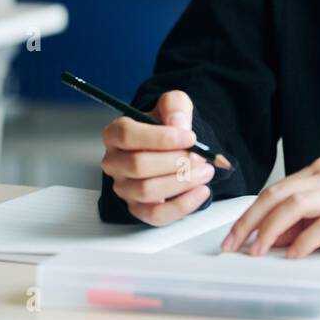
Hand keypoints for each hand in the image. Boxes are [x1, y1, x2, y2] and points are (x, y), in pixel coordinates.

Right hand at [101, 89, 215, 225]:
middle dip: (176, 162)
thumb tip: (177, 124)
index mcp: (115, 133)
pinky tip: (201, 191)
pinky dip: (182, 205)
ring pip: (146, 191)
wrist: (172, 148)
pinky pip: (155, 215)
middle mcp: (114, 162)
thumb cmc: (167, 127)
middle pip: (138, 165)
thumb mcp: (172, 105)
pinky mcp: (138, 208)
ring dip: (181, 182)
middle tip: (201, 157)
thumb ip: (174, 105)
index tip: (190, 137)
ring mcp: (124, 188)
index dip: (161, 138)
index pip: (127, 135)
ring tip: (205, 171)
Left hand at [220, 156, 319, 257]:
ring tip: (260, 251)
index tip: (233, 236)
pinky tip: (294, 255)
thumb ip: (302, 218)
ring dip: (271, 231)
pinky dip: (304, 241)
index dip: (249, 214)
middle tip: (236, 246)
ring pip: (298, 206)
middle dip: (252, 222)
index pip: (275, 189)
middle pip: (279, 195)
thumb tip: (269, 238)